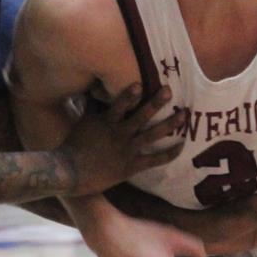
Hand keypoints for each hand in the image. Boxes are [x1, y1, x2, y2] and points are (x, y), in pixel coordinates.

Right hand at [57, 82, 183, 194]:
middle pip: (142, 116)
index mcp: (106, 122)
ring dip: (170, 123)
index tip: (140, 83)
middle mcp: (120, 134)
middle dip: (156, 102)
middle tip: (169, 90)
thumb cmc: (74, 145)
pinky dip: (170, 153)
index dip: (130, 94)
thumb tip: (96, 86)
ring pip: (153, 135)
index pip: (119, 104)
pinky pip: (156, 159)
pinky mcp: (133, 166)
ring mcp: (128, 150)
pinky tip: (182, 145)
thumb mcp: (84, 121)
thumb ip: (94, 105)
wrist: (71, 173)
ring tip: (184, 113)